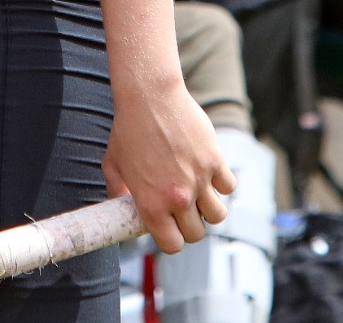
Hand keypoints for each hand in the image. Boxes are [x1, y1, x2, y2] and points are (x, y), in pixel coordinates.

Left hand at [102, 75, 234, 254]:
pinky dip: (221, 184)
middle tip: (182, 209)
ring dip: (209, 209)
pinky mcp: (215, 161)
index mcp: (151, 205)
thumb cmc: (128, 128)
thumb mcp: (113, 164)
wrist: (149, 97)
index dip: (171, 238)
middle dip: (189, 225)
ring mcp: (199, 180)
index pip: (173, 245)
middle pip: (196, 234)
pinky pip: (229, 188)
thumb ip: (116, 191)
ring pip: (218, 216)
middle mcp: (178, 198)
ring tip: (197, 194)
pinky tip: (208, 173)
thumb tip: (120, 206)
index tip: (168, 227)